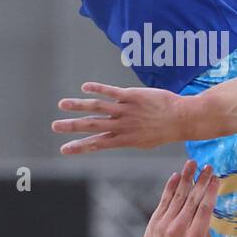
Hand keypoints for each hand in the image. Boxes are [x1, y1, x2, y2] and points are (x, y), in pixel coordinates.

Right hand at [52, 81, 185, 153]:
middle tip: (55, 126)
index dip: (79, 146)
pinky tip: (85, 87)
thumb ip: (125, 138)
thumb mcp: (144, 141)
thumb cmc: (164, 131)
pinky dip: (97, 88)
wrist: (181, 119)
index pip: (96, 144)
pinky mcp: (132, 96)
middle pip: (92, 125)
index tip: (64, 149)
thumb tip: (111, 139)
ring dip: (78, 106)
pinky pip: (112, 92)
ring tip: (62, 105)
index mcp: (124, 139)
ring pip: (98, 107)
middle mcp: (122, 125)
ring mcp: (126, 110)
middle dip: (72, 127)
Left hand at [139, 161, 219, 236]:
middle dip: (202, 181)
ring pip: (178, 196)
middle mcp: (180, 228)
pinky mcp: (156, 220)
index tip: (216, 179)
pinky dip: (171, 187)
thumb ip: (205, 231)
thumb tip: (212, 209)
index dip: (211, 192)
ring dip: (186, 178)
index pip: (205, 209)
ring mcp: (166, 223)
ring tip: (192, 163)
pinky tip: (177, 175)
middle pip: (193, 199)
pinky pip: (165, 199)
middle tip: (209, 167)